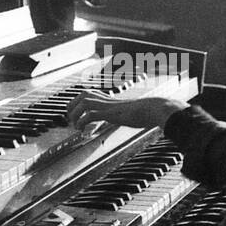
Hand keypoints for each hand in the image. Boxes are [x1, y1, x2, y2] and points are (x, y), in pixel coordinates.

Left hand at [67, 93, 187, 130]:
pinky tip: (83, 130)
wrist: (153, 109)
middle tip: (72, 121)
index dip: (76, 104)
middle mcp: (106, 99)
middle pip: (80, 96)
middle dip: (72, 108)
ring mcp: (108, 105)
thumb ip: (117, 113)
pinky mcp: (111, 113)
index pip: (85, 94)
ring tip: (76, 126)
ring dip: (76, 115)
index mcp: (108, 98)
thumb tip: (117, 118)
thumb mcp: (125, 112)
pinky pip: (91, 115)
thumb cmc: (142, 112)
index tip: (74, 115)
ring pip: (83, 103)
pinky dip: (83, 123)